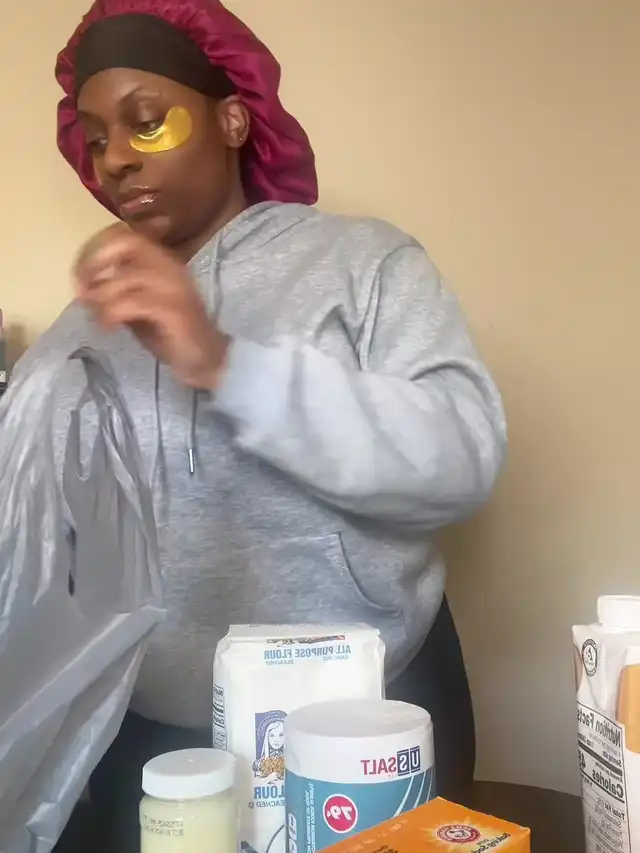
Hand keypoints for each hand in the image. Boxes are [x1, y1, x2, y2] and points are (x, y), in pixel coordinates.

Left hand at [74, 224, 228, 389]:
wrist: (205, 359)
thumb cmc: (171, 332)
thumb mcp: (139, 303)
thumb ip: (117, 288)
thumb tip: (85, 284)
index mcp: (162, 261)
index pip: (124, 234)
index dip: (95, 248)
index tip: (80, 274)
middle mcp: (171, 267)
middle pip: (127, 242)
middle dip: (96, 262)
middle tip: (83, 288)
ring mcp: (175, 288)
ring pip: (126, 276)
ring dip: (102, 296)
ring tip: (97, 315)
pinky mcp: (175, 311)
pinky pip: (133, 303)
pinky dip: (112, 314)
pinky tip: (110, 327)